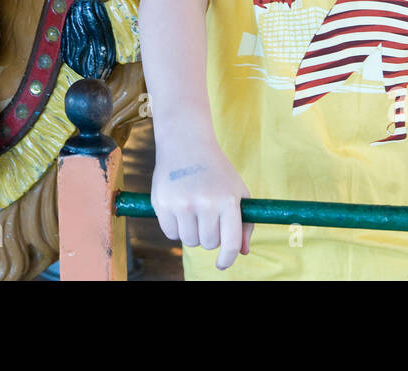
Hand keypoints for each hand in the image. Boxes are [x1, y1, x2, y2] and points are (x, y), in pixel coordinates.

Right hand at [151, 144, 253, 270]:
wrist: (186, 143)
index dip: (227, 259)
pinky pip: (170, 233)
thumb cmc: (216, 171)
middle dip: (209, 236)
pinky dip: (175, 228)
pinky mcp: (163, 203)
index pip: (230, 243)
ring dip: (192, 232)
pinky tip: (178, 209)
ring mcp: (183, 204)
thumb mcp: (236, 191)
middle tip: (206, 218)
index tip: (222, 264)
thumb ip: (244, 223)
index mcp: (228, 200)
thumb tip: (242, 252)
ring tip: (193, 211)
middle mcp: (206, 203)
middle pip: (209, 244)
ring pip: (189, 241)